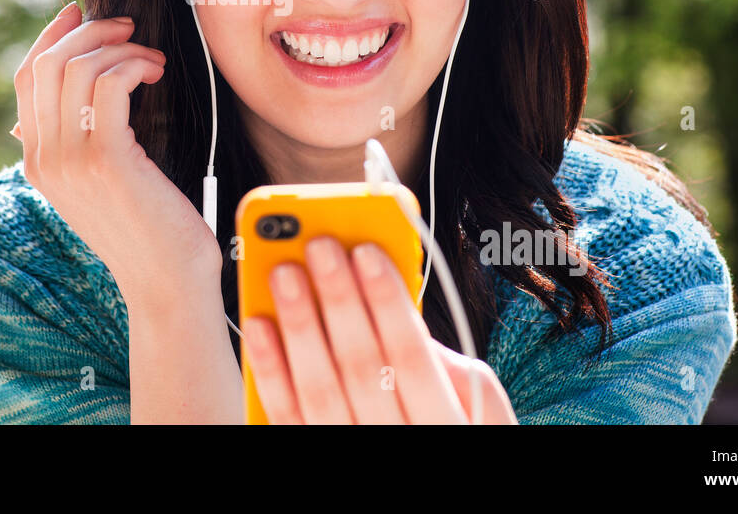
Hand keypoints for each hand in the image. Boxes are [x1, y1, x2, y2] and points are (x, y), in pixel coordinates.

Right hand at [12, 2, 220, 304]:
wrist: (167, 282)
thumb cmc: (148, 228)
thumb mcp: (100, 181)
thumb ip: (80, 139)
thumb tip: (78, 86)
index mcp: (36, 162)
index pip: (26, 78)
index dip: (51, 37)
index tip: (80, 15)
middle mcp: (44, 159)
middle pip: (48, 64)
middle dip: (90, 32)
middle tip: (128, 29)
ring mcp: (70, 159)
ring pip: (77, 67)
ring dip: (120, 48)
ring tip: (151, 60)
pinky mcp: (106, 158)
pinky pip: (110, 82)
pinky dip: (134, 64)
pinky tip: (154, 72)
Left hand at [242, 237, 517, 423]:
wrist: (413, 497)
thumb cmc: (449, 428)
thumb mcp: (478, 409)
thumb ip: (450, 367)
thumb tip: (403, 312)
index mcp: (442, 422)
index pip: (412, 357)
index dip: (389, 302)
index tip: (367, 251)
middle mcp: (392, 439)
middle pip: (362, 366)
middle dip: (338, 300)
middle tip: (320, 248)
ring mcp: (349, 448)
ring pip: (319, 388)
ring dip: (299, 325)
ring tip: (284, 274)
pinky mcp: (312, 450)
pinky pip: (286, 415)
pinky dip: (270, 368)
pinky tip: (259, 326)